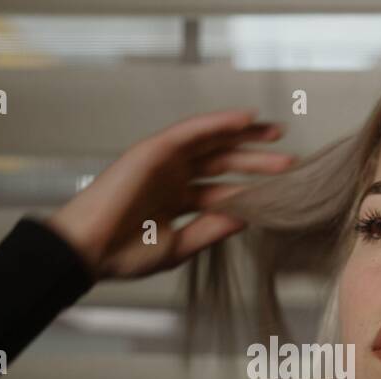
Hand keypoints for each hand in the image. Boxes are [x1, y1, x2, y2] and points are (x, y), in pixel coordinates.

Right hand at [46, 108, 295, 282]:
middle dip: (256, 160)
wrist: (89, 251)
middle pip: (223, 164)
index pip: (223, 190)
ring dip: (244, 136)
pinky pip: (192, 131)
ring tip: (276, 134)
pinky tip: (246, 121)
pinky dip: (219, 123)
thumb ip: (212, 228)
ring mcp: (163, 162)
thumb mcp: (180, 245)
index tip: (284, 192)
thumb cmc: (126, 255)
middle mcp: (173, 178)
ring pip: (212, 143)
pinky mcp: (153, 149)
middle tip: (290, 162)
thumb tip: (247, 216)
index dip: (252, 189)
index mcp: (178, 202)